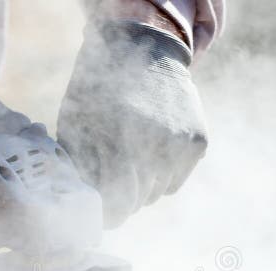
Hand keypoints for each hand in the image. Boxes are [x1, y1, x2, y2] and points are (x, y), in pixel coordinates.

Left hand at [57, 20, 207, 227]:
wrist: (147, 48)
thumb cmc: (101, 87)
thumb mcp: (77, 121)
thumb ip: (79, 165)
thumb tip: (83, 206)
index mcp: (118, 140)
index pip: (117, 201)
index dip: (108, 214)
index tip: (103, 217)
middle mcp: (154, 145)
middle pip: (139, 200)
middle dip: (124, 199)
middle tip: (115, 189)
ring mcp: (180, 144)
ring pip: (158, 192)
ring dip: (144, 185)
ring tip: (133, 160)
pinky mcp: (198, 141)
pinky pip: (176, 180)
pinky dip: (164, 173)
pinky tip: (153, 149)